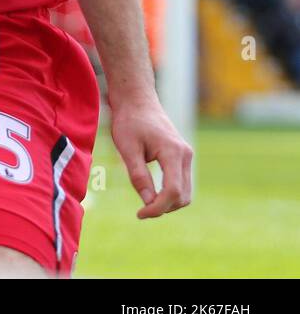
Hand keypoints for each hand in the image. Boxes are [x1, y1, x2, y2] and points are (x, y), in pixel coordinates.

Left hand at [109, 94, 193, 218]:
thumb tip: (148, 203)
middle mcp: (185, 155)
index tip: (140, 214)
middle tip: (141, 211)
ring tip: (145, 203)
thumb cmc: (129, 121)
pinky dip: (170, 193)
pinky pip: (181, 182)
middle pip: (183, 195)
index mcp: (173, 152)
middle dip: (164, 207)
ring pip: (185, 191)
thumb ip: (139, 176)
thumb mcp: (127, 149)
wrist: (137, 100)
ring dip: (168, 202)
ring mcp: (186, 155)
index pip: (173, 191)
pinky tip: (152, 193)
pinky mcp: (182, 156)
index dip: (158, 207)